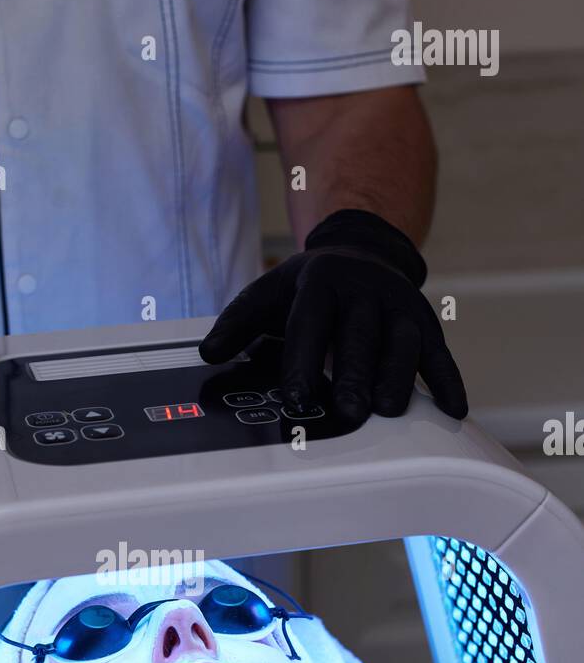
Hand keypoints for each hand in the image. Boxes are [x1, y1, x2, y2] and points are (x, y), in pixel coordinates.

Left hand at [199, 209, 466, 423]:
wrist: (362, 251)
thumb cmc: (309, 289)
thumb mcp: (268, 294)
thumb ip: (238, 324)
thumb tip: (209, 353)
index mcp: (320, 284)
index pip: (311, 324)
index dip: (304, 360)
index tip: (297, 396)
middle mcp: (365, 292)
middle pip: (361, 337)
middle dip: (355, 374)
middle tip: (348, 410)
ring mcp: (400, 306)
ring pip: (403, 344)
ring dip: (398, 378)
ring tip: (389, 410)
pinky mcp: (426, 323)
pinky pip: (440, 354)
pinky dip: (449, 383)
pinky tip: (454, 411)